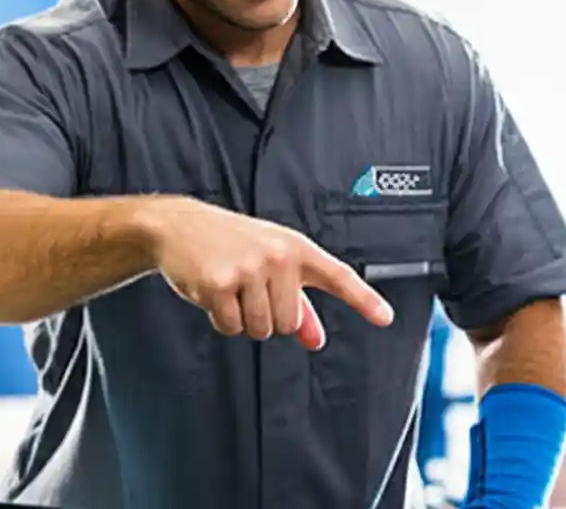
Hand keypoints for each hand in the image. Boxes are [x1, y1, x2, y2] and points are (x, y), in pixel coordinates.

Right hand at [141, 196, 393, 349]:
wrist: (180, 226)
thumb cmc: (231, 244)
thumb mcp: (270, 264)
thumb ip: (299, 303)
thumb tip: (316, 339)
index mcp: (296, 248)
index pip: (338, 276)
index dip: (363, 300)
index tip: (385, 317)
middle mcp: (278, 256)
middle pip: (288, 323)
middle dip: (267, 316)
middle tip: (248, 289)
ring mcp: (248, 268)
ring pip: (261, 329)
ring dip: (243, 319)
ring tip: (231, 288)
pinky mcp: (220, 284)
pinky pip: (232, 327)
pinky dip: (222, 319)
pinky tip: (213, 291)